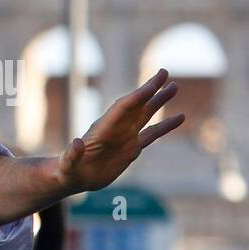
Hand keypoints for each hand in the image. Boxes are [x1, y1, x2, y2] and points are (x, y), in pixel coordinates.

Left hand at [57, 68, 184, 193]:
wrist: (75, 178)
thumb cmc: (68, 170)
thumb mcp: (68, 164)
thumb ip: (72, 154)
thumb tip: (76, 143)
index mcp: (103, 128)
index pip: (123, 107)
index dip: (138, 95)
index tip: (153, 84)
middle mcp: (117, 128)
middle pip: (137, 104)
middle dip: (150, 89)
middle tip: (164, 71)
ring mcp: (126, 136)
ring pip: (146, 114)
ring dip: (159, 101)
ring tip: (174, 86)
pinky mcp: (133, 148)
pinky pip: (153, 133)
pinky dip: (166, 126)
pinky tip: (180, 117)